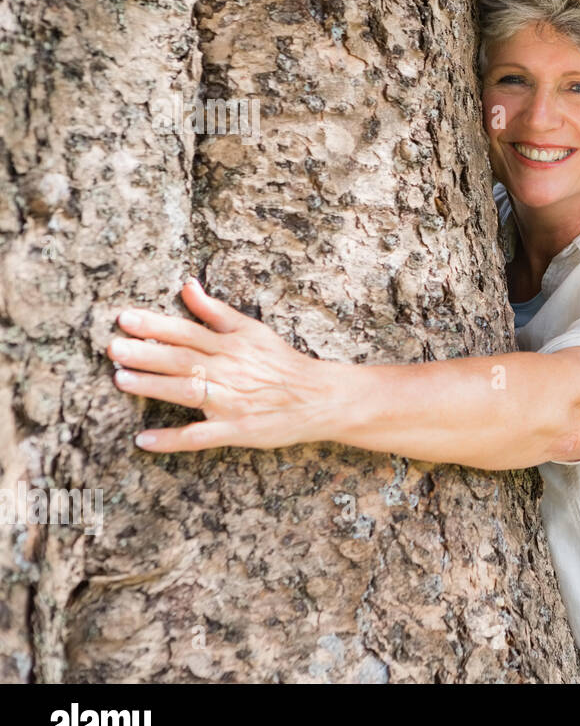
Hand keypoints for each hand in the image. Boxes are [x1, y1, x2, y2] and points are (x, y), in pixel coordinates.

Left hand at [108, 277, 338, 452]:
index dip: (156, 325)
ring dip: (155, 387)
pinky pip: (200, 436)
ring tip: (122, 380)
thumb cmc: (282, 362)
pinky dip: (172, 439)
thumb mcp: (252, 330)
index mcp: (232, 345)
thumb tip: (187, 285)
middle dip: (147, 353)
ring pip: (188, 392)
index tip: (125, 319)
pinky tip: (144, 440)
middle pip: (183, 360)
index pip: (188, 332)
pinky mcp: (236, 430)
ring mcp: (231, 402)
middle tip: (114, 349)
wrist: (319, 397)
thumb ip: (216, 310)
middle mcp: (229, 371)